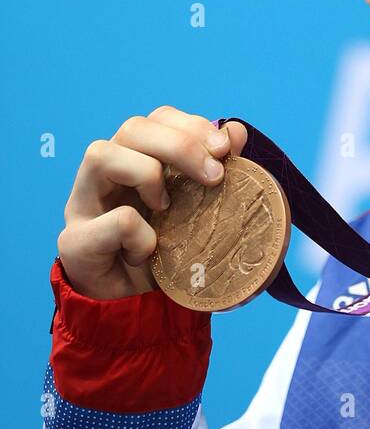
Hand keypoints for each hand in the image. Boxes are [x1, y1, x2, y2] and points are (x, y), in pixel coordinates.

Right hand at [57, 108, 247, 299]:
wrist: (134, 309)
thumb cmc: (167, 255)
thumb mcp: (200, 212)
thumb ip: (214, 171)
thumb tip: (236, 130)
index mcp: (136, 159)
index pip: (158, 119)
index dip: (191, 125)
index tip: (225, 149)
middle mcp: (105, 173)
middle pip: (132, 128)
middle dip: (180, 144)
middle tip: (214, 176)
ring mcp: (83, 203)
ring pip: (101, 154)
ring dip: (146, 174)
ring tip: (167, 208)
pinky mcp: (74, 240)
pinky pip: (112, 220)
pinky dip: (141, 235)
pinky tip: (148, 251)